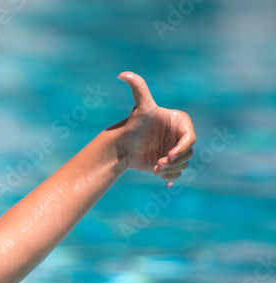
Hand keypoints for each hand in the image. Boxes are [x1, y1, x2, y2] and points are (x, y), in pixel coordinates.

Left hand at [114, 72, 195, 187]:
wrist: (122, 145)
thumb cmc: (133, 125)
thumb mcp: (139, 107)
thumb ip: (138, 87)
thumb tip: (123, 73)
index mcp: (181, 123)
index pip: (190, 138)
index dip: (181, 148)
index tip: (168, 155)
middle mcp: (180, 137)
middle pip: (188, 153)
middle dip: (175, 161)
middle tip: (159, 163)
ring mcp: (175, 151)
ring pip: (183, 165)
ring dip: (171, 170)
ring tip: (156, 168)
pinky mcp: (169, 164)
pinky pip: (177, 174)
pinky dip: (170, 177)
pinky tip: (159, 177)